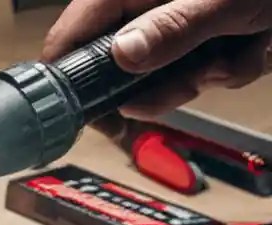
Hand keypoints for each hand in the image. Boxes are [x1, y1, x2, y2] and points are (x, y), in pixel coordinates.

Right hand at [42, 0, 270, 136]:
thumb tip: (123, 55)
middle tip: (195, 81)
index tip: (82, 115)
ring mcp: (177, 24)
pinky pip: (203, 71)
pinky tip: (255, 42)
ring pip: (168, 77)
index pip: (72, 34)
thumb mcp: (222, 0)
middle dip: (164, 85)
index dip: (68, 76)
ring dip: (211, 74)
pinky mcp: (205, 38)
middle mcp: (147, 7)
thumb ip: (173, 28)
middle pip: (121, 69)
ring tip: (244, 46)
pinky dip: (234, 67)